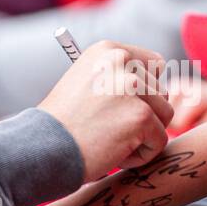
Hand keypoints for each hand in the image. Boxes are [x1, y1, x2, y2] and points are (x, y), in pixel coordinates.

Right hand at [38, 40, 172, 181]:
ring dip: (142, 136)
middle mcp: (122, 61)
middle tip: (109, 128)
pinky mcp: (141, 116)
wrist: (42, 148)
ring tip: (110, 141)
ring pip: (164, 117)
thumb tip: (157, 82)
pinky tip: (112, 153)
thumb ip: (118, 77)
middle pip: (161, 92)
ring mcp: (133, 88)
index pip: (154, 64)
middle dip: (143, 116)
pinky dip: (139, 155)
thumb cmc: (61, 124)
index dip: (144, 92)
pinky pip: (159, 141)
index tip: (122, 107)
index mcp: (109, 50)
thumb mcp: (86, 83)